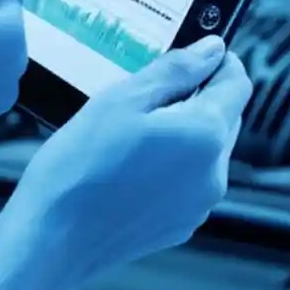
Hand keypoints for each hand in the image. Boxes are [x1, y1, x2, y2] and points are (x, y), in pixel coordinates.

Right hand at [0, 39, 249, 289]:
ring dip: (183, 131)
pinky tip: (131, 164)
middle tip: (148, 94)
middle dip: (197, 97)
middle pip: (225, 116)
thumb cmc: (79, 169)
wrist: (51, 240)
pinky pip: (190, 180)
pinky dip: (172, 164)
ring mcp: (200, 203)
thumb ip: (176, 70)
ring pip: (207, 149)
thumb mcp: (124, 99)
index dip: (219, 62)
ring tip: (133, 133)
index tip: (196, 55)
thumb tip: (212, 49)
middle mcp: (214, 173)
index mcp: (206, 135)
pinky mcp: (182, 223)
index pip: (238, 83)